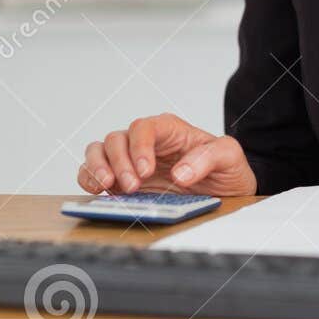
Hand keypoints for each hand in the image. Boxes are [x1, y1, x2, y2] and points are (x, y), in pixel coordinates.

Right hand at [78, 112, 256, 196]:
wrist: (224, 191)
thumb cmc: (225, 169)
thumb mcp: (230, 157)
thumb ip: (209, 157)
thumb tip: (181, 173)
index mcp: (169, 130)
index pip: (144, 127)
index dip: (140, 146)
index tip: (146, 170)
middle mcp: (146, 142)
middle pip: (117, 139)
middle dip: (119, 163)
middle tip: (133, 187)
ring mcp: (130, 160)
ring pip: (99, 150)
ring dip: (98, 167)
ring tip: (106, 187)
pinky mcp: (120, 180)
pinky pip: (92, 171)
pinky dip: (88, 178)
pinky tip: (97, 191)